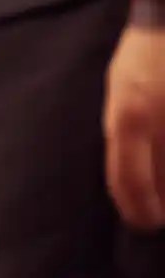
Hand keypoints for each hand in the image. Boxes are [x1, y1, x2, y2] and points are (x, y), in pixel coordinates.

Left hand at [104, 25, 164, 229]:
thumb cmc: (143, 56)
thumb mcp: (117, 93)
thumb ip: (122, 132)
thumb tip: (128, 174)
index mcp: (131, 118)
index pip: (128, 180)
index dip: (134, 209)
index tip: (140, 222)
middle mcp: (163, 125)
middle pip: (163, 186)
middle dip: (160, 208)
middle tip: (157, 218)